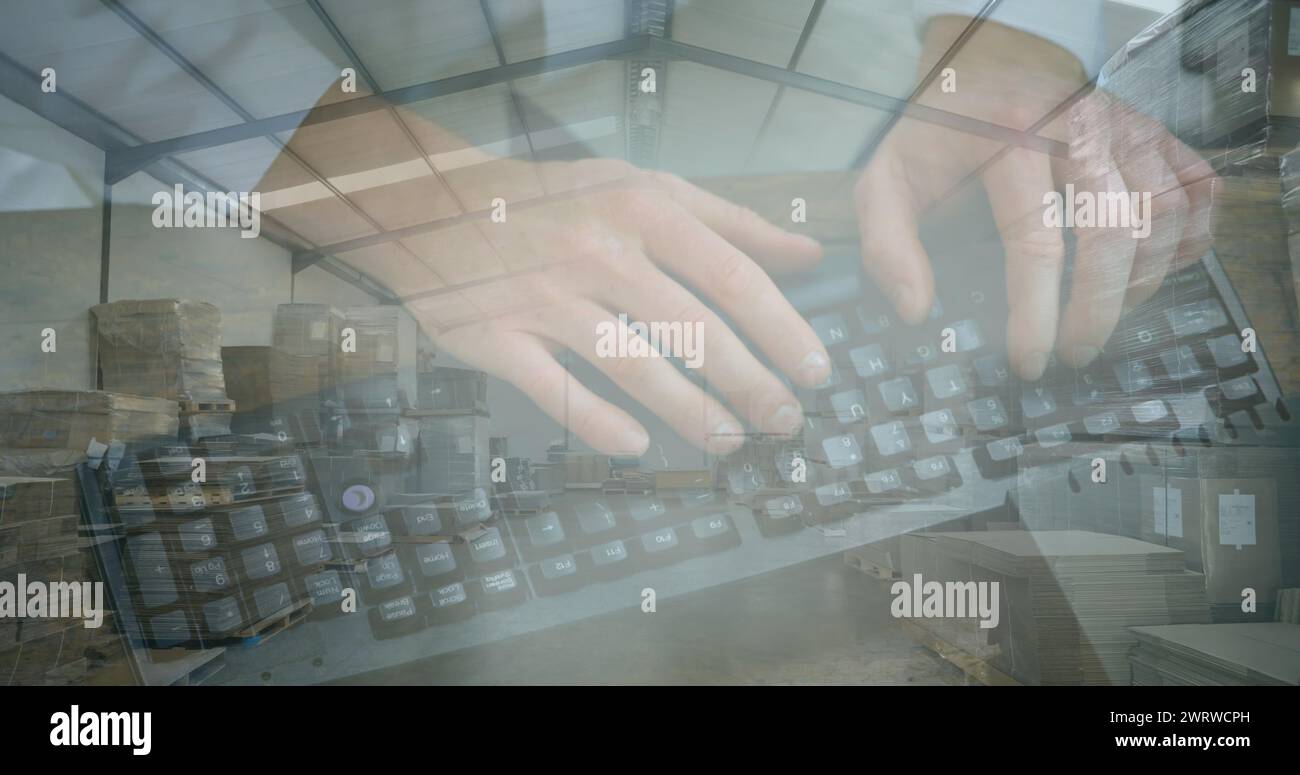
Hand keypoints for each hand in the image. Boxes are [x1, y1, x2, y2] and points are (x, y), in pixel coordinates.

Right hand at [398, 158, 830, 455]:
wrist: (434, 204)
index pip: (729, 273)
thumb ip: (727, 221)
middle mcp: (598, 251)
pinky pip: (556, 390)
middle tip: (785, 421)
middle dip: (748, 383)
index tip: (816, 369)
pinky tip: (637, 447)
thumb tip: (807, 253)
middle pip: (691, 328)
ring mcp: (545, 297)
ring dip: (689, 412)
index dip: (780, 327)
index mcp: (641, 208)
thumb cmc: (554, 200)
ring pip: (631, 364)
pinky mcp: (497, 337)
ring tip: (729, 442)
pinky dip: (599, 423)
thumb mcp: (642, 185)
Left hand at [853, 19, 1214, 378]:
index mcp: (1010, 134)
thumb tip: (917, 310)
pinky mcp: (1154, 133)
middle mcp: (1080, 123)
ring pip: (1166, 212)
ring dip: (1143, 278)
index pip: (1036, 238)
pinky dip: (1188, 238)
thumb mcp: (884, 184)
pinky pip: (1198, 190)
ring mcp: (1126, 124)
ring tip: (1105, 316)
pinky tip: (1149, 272)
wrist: (977, 78)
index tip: (1030, 361)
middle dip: (1099, 306)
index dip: (1036, 312)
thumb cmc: (933, 140)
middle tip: (1075, 354)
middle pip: (1115, 227)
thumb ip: (887, 247)